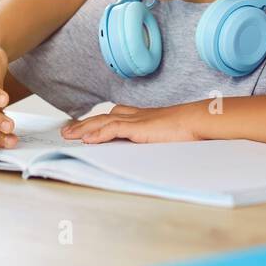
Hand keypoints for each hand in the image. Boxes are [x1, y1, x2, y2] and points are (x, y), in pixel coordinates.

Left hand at [60, 102, 205, 143]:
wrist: (198, 121)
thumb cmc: (188, 130)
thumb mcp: (166, 136)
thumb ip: (154, 140)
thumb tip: (151, 151)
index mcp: (143, 117)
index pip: (115, 115)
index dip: (98, 120)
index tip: (85, 126)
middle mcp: (136, 115)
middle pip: (103, 117)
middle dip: (84, 124)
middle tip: (67, 130)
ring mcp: (137, 120)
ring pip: (103, 121)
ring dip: (84, 128)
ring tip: (69, 135)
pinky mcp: (138, 127)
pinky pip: (113, 129)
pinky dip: (98, 133)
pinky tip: (87, 140)